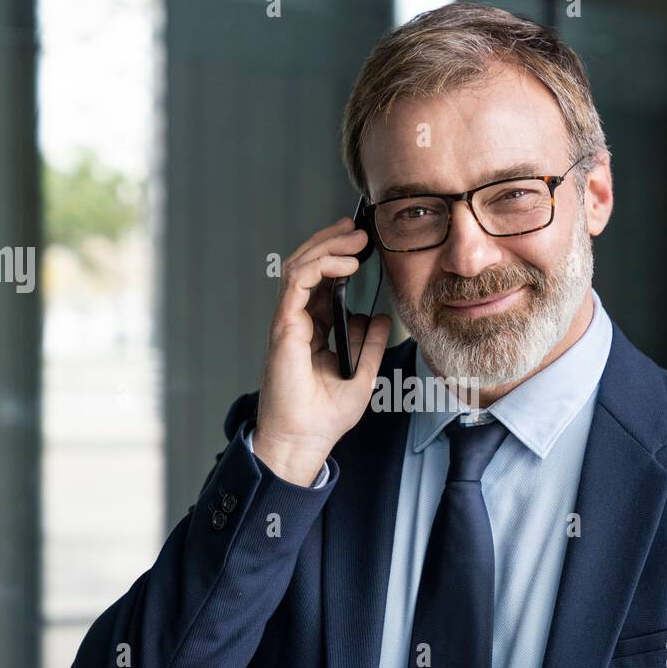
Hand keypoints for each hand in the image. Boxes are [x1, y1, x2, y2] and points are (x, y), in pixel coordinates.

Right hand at [253, 216, 392, 484]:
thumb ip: (371, 345)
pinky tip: (346, 264)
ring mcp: (288, 321)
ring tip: (356, 239)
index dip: (339, 257)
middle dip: (332, 241)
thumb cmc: (325, 415)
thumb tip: (382, 317)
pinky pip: (297, 283)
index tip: (365, 244)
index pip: (322, 281)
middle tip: (359, 228)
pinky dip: (321, 266)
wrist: (304, 439)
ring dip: (327, 246)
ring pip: (300, 266)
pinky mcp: (284, 326)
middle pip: (309, 266)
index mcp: (314, 329)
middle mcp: (298, 320)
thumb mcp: (363, 375)